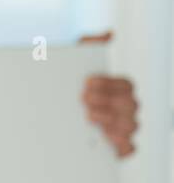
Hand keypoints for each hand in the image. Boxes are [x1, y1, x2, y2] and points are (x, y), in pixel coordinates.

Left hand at [78, 33, 138, 156]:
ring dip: (111, 121)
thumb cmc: (70, 85)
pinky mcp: (118, 147)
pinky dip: (121, 145)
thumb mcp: (75, 62)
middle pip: (129, 105)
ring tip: (88, 117)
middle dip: (107, 101)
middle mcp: (127, 108)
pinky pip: (130, 148)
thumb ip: (90, 45)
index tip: (86, 82)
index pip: (126, 85)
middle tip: (83, 99)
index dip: (109, 83)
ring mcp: (125, 127)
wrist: (51, 110)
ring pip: (131, 126)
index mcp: (121, 89)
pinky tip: (103, 138)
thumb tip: (108, 34)